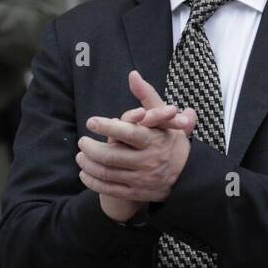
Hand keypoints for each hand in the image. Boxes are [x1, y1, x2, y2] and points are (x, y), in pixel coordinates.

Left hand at [78, 70, 196, 220]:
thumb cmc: (171, 141)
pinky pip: (109, 189)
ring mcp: (141, 180)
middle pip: (112, 156)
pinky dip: (93, 182)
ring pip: (107, 173)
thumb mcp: (164, 117)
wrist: (187, 176)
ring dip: (88, 164)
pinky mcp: (136, 193)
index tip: (91, 122)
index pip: (129, 134)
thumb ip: (147, 96)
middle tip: (82, 141)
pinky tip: (85, 173)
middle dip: (91, 148)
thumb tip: (133, 74)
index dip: (108, 128)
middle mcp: (148, 162)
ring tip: (80, 155)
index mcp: (155, 141)